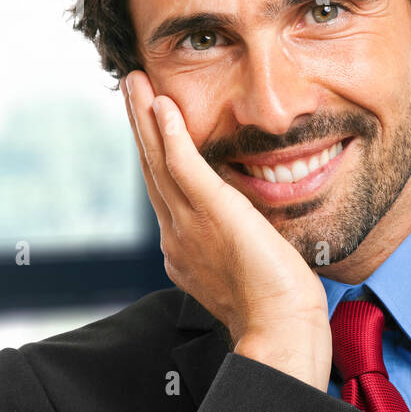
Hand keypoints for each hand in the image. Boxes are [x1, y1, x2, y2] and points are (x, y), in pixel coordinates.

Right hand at [122, 70, 332, 390]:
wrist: (279, 328)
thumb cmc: (274, 309)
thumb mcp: (245, 270)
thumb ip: (234, 247)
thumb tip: (244, 234)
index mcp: (184, 248)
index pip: (165, 190)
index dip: (153, 152)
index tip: (149, 122)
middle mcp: (178, 234)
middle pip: (151, 168)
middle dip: (139, 124)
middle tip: (131, 87)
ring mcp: (189, 223)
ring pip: (158, 160)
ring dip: (145, 117)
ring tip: (135, 83)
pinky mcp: (212, 212)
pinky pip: (183, 166)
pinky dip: (169, 134)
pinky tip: (161, 105)